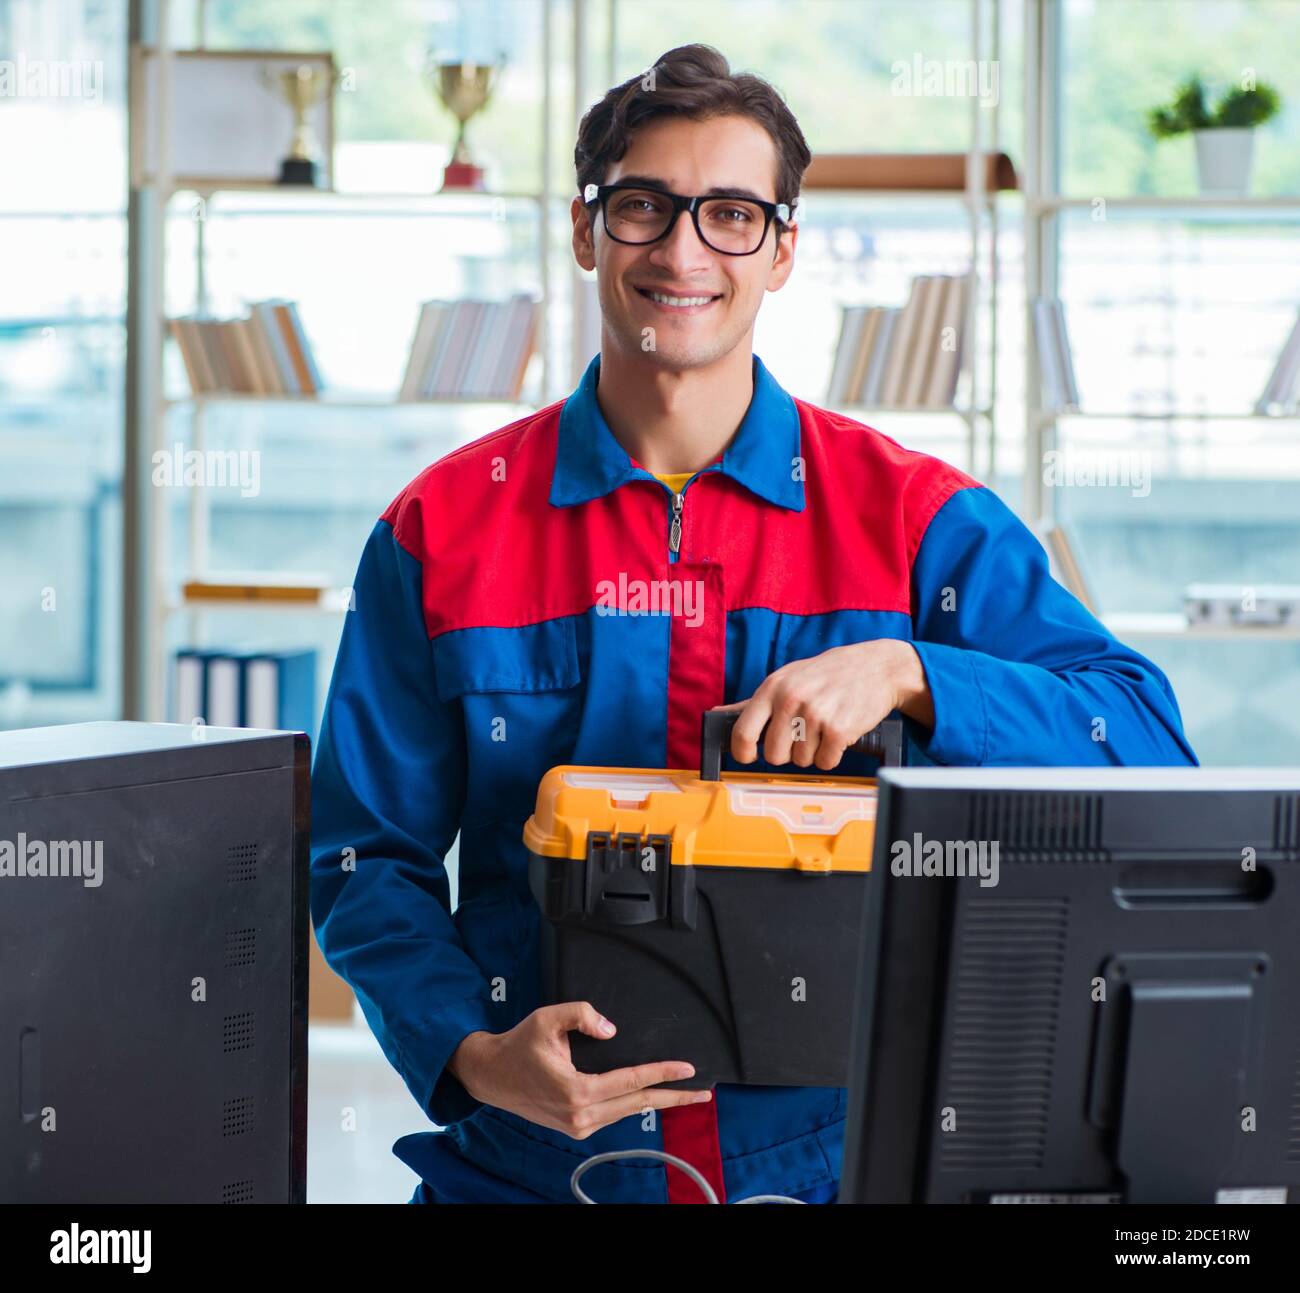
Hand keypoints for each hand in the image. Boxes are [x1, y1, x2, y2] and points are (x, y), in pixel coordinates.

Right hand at [446, 1002, 712, 1139]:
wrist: (491, 1075)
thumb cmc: (518, 1045)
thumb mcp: (548, 1018)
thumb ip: (583, 1015)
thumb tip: (612, 1029)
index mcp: (577, 1091)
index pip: (631, 1081)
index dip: (662, 1072)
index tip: (688, 1069)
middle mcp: (581, 1115)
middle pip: (638, 1105)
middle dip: (673, 1098)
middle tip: (703, 1092)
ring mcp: (579, 1126)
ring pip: (628, 1112)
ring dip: (656, 1103)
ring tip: (684, 1095)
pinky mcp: (576, 1127)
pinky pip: (614, 1115)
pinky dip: (634, 1105)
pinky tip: (650, 1097)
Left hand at [720, 639, 933, 771]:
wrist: (875, 667)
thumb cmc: (827, 675)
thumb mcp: (787, 678)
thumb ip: (753, 701)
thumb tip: (718, 714)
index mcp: (772, 687)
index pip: (743, 731)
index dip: (743, 752)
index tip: (749, 757)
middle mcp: (791, 700)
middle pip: (774, 755)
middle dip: (787, 752)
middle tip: (802, 736)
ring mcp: (815, 715)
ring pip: (801, 761)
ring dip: (813, 752)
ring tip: (823, 728)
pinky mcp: (839, 730)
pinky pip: (825, 762)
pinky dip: (832, 756)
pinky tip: (837, 735)